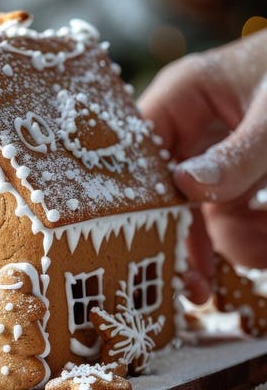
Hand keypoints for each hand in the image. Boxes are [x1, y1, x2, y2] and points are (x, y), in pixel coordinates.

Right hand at [139, 30, 266, 302]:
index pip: (138, 151)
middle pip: (168, 199)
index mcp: (183, 98)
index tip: (144, 243)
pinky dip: (259, 236)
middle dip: (190, 243)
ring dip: (243, 240)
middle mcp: (192, 133)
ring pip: (209, 220)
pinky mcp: (244, 182)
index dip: (135, 196)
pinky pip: (240, 222)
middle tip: (196, 291)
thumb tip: (186, 187)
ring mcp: (218, 161)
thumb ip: (237, 152)